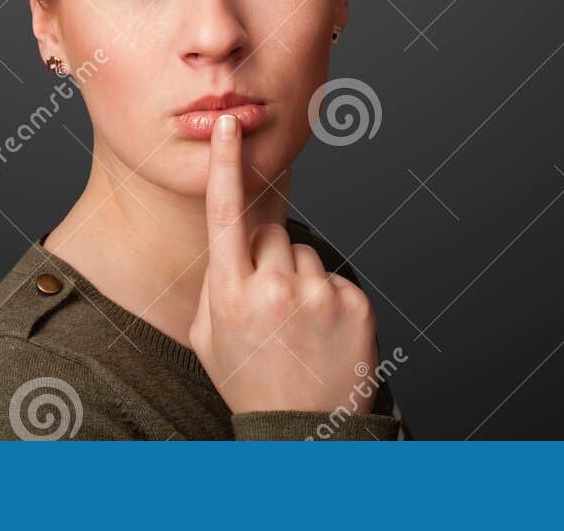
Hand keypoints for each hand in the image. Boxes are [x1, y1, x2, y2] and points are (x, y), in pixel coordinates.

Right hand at [188, 112, 378, 416]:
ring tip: (298, 328)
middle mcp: (273, 289)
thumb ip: (213, 283)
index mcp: (231, 295)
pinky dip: (330, 299)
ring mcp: (318, 296)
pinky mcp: (354, 303)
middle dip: (267, 257)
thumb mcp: (208, 338)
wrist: (304, 437)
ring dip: (299, 278)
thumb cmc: (249, 382)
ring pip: (303, 252)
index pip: (224, 215)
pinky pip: (334, 277)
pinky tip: (324, 335)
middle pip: (270, 233)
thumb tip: (226, 239)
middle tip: (270, 307)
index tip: (227, 126)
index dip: (223, 165)